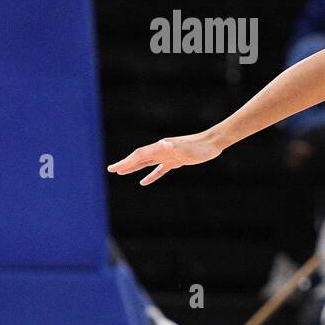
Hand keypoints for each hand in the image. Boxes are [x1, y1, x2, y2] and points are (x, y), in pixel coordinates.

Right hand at [108, 131, 222, 185]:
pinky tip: (144, 182)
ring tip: (121, 173)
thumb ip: (173, 146)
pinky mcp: (176, 161)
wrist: (213, 142)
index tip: (114, 168)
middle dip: (125, 164)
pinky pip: (159, 169)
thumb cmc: (200, 146)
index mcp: (160, 148)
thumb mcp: (186, 148)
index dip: (126, 162)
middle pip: (139, 158)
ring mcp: (168, 155)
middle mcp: (161, 150)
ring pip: (146, 163)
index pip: (139, 156)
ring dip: (134, 168)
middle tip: (111, 169)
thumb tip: (163, 144)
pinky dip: (151, 175)